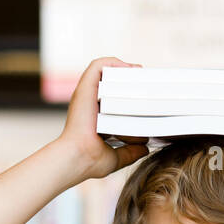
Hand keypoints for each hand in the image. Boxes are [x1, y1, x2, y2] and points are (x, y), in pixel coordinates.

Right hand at [56, 56, 149, 181]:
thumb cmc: (90, 161)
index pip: (111, 98)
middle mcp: (89, 103)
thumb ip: (130, 152)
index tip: (144, 94)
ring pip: (104, 70)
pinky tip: (129, 67)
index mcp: (94, 117)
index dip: (127, 92)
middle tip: (146, 80)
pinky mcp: (85, 88)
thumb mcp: (116, 157)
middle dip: (128, 77)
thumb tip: (144, 149)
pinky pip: (98, 65)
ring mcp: (86, 95)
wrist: (77, 158)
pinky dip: (113, 62)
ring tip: (139, 71)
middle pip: (109, 81)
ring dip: (123, 67)